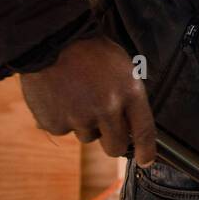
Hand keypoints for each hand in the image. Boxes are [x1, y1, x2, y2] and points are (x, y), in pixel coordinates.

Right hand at [18, 35, 156, 166]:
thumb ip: (128, 96)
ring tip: (78, 95)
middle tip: (107, 130)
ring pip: (88, 137)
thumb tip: (131, 126)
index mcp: (129, 92)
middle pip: (115, 146)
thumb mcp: (122, 66)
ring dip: (86, 124)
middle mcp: (107, 109)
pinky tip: (60, 96)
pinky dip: (63, 118)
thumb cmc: (91, 50)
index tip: (146, 161)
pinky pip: (64, 130)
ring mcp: (80, 118)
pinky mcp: (56, 123)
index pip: (144, 131)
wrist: (51, 39)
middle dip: (113, 142)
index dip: (147, 151)